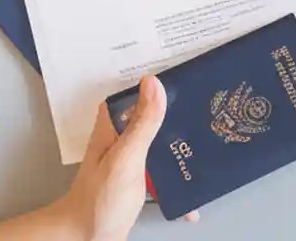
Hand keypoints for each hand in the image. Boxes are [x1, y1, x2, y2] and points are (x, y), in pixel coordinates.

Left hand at [53, 75, 199, 238]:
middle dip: (177, 113)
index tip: (183, 72)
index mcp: (113, 129)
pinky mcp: (139, 183)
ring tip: (210, 140)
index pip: (133, 94)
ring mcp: (131, 163)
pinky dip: (179, 176)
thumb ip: (142, 124)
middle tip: (207, 106)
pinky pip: (164, 173)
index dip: (154, 82)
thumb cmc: (99, 200)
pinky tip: (195, 186)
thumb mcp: (125, 158)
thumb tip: (153, 83)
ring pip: (160, 144)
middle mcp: (121, 142)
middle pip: (152, 118)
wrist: (85, 239)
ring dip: (181, 145)